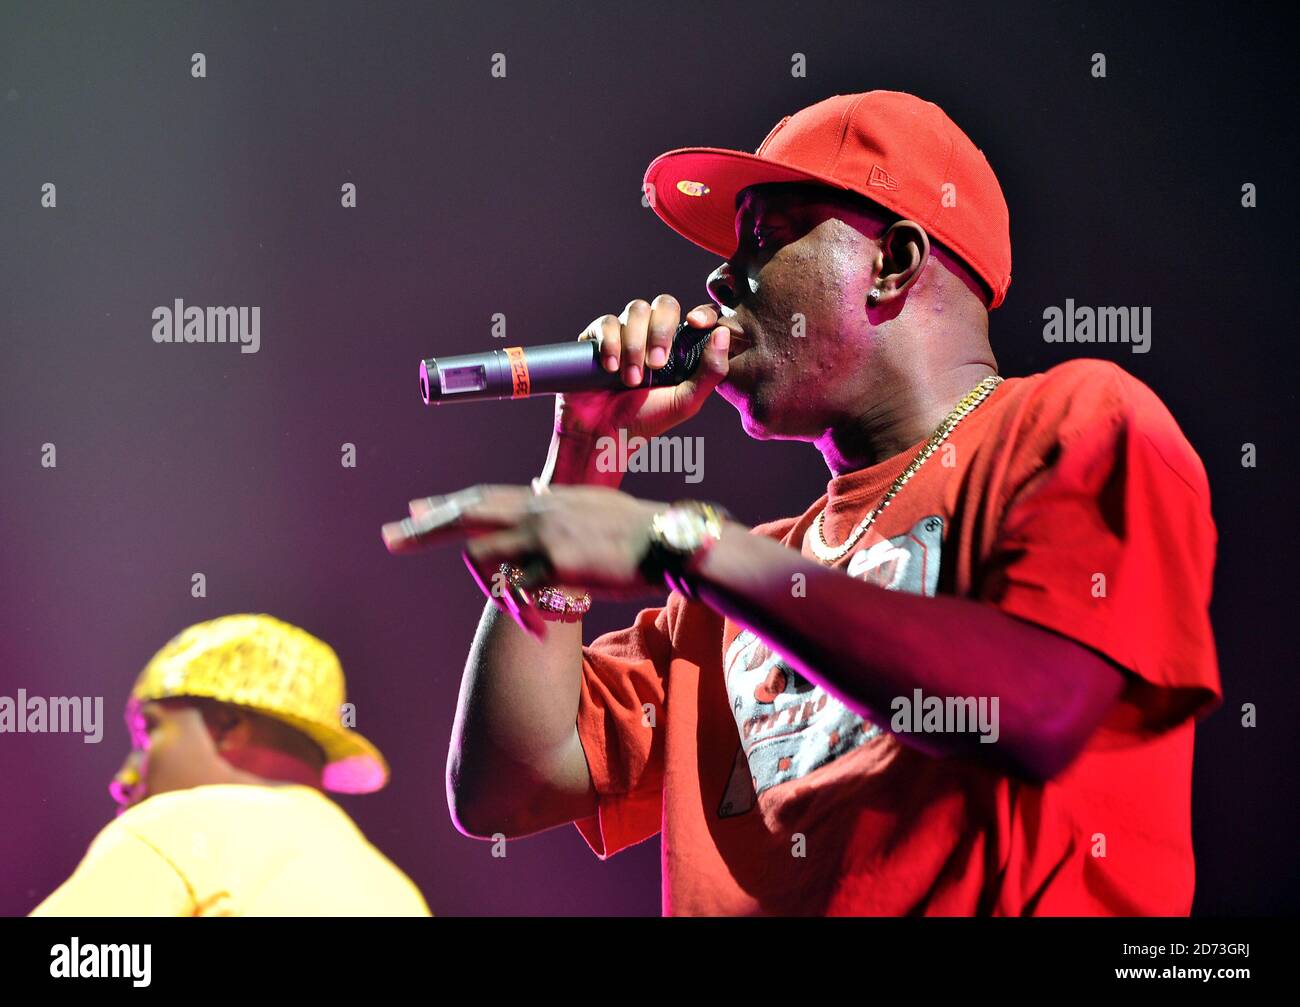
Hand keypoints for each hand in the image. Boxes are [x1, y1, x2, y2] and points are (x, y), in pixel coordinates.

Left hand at [381, 484, 668, 638]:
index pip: (485, 496)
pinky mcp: (555, 564)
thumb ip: (563, 509)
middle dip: (425, 528)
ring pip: (482, 553)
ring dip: (482, 581)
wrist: (667, 540)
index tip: (417, 507)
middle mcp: (538, 511)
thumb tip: (546, 505)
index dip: (449, 504)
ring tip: (510, 604)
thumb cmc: (639, 531)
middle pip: (468, 514)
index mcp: (546, 499)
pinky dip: (515, 609)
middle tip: (390, 536)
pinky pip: (514, 588)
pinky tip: (529, 627)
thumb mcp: (594, 507)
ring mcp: (543, 536)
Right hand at [555, 295, 735, 444]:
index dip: (701, 312)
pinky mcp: (597, 338)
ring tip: (630, 379)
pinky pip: (607, 322)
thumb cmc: (646, 421)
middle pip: (664, 304)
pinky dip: (611, 342)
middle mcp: (653, 335)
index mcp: (679, 347)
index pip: (696, 315)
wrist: (602, 434)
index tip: (696, 323)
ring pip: (636, 310)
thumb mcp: (686, 402)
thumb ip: (711, 371)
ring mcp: (625, 334)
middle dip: (661, 332)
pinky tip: (611, 368)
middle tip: (656, 365)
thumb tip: (723, 332)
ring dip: (635, 345)